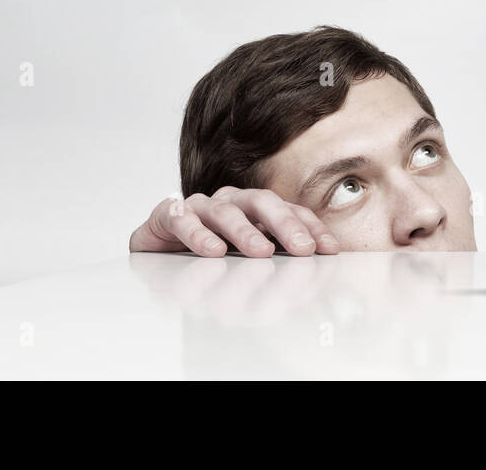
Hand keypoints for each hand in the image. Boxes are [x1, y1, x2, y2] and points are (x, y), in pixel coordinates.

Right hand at [129, 185, 341, 257]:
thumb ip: (277, 265)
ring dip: (245, 232)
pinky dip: (198, 234)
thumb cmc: (208, 253)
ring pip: (226, 211)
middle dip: (287, 225)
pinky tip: (212, 250)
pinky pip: (183, 219)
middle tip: (303, 249)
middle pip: (263, 203)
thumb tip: (313, 283)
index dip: (311, 228)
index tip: (330, 250)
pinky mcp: (169, 214)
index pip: (289, 212)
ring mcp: (201, 206)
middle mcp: (232, 202)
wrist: (155, 249)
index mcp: (255, 210)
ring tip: (261, 252)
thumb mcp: (246, 261)